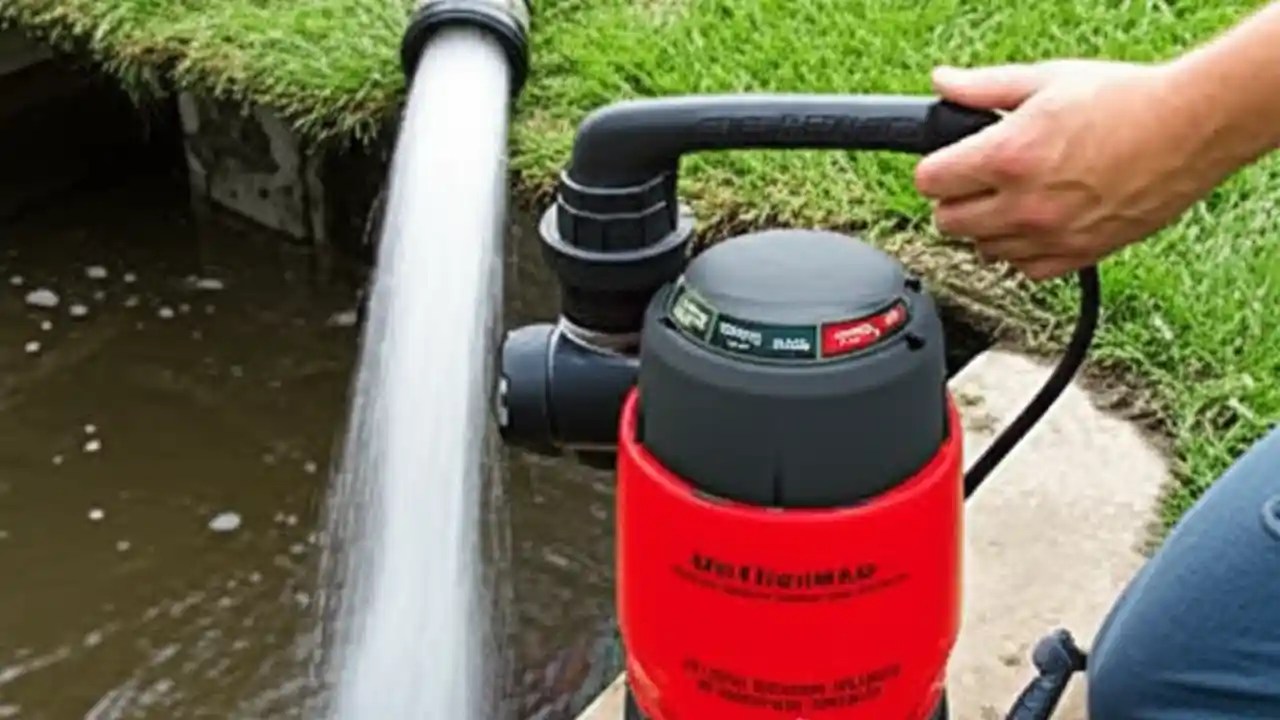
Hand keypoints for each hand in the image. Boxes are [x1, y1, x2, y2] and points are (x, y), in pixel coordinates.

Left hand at [915, 60, 1231, 279]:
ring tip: (1014, 197)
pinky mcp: (1079, 254)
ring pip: (983, 249)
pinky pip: (1026, 269)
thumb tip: (943, 84)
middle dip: (956, 199)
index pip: (930, 182)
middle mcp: (1023, 204)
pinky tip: (1037, 224)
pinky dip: (1023, 252)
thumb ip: (983, 88)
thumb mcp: (1046, 81)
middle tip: (980, 179)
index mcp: (1006, 157)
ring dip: (988, 227)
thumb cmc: (1126, 101)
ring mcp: (1050, 235)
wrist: (1190, 127)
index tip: (949, 162)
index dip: (936, 168)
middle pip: (948, 222)